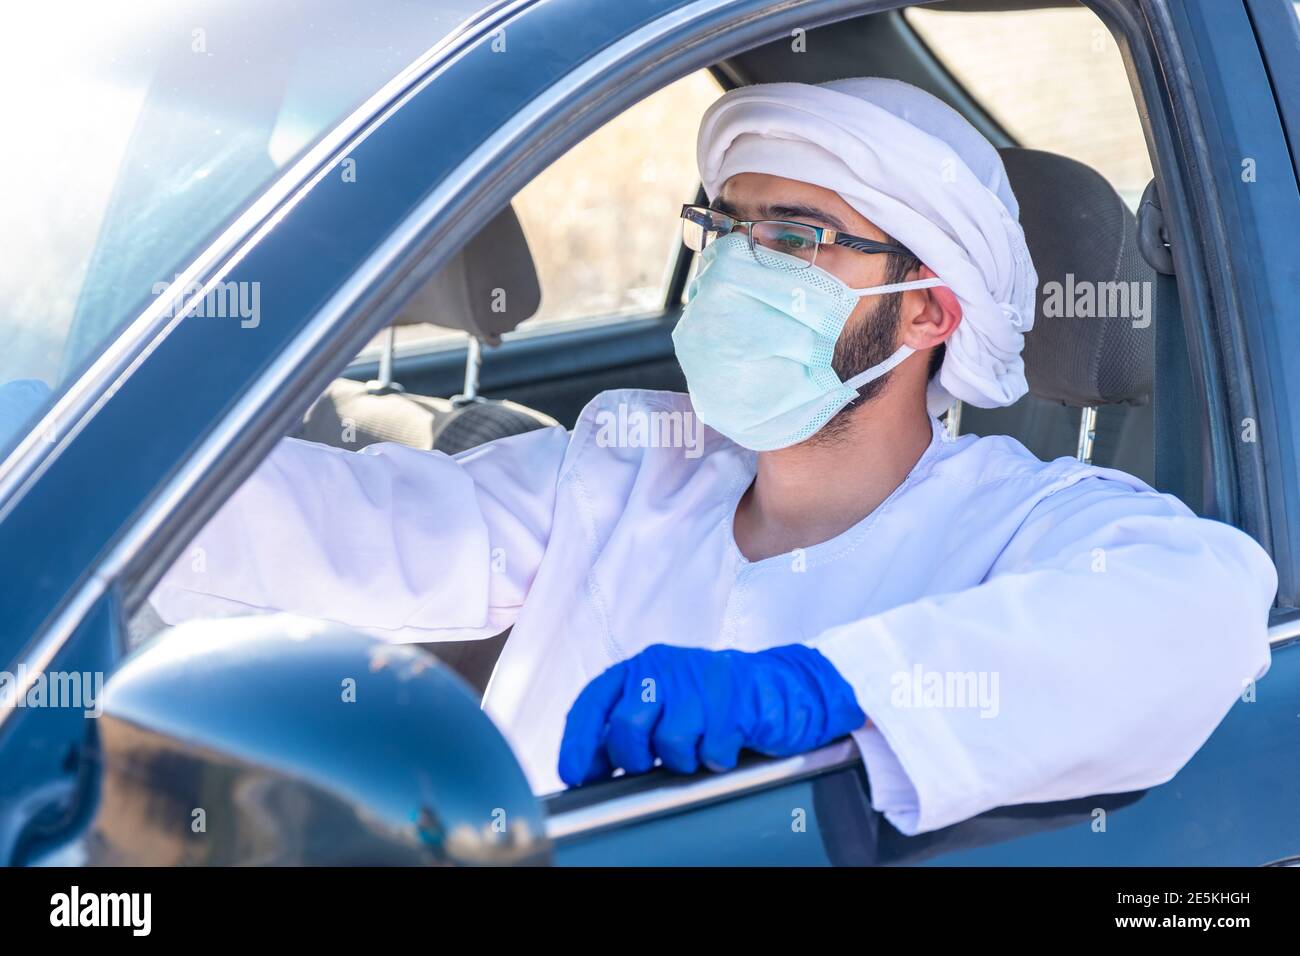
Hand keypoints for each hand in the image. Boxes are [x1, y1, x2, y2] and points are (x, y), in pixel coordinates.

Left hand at [558, 643, 865, 786]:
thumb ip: (626, 724)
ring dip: (683, 758)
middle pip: (627, 726)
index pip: (594, 702)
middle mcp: (665, 668)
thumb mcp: (663, 703)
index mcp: (641, 667)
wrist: (779, 686)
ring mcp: (700, 683)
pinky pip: (710, 751)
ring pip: (669, 742)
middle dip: (634, 757)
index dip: (579, 743)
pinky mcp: (734, 703)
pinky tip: (724, 744)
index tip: (575, 775)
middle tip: (651, 761)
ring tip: (698, 747)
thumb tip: (589, 763)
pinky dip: (716, 757)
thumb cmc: (713, 700)